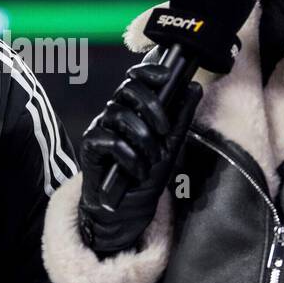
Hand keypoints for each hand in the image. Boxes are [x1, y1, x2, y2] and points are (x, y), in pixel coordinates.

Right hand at [78, 61, 201, 257]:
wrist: (127, 211)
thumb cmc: (146, 176)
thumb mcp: (170, 147)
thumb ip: (180, 118)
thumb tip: (193, 88)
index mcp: (132, 109)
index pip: (135, 78)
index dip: (148, 71)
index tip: (167, 77)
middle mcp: (114, 114)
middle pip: (127, 89)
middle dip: (150, 105)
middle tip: (164, 128)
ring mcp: (100, 129)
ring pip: (119, 114)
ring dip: (143, 138)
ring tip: (152, 159)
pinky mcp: (90, 148)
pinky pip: (108, 140)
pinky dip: (129, 157)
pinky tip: (137, 171)